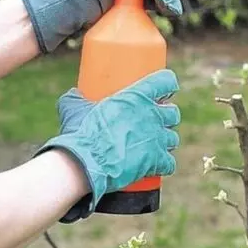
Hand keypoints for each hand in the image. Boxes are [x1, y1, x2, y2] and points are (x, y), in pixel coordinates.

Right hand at [35, 69, 180, 222]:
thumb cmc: (80, 133)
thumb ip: (76, 98)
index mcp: (138, 96)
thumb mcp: (74, 108)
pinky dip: (164, 165)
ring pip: (173, 138)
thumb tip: (74, 94)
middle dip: (166, 117)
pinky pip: (170, 163)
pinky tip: (157, 166)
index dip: (166, 84)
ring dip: (165, 141)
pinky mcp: (156, 160)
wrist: (84, 163)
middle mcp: (153, 115)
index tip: (163, 91)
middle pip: (173, 112)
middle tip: (153, 122)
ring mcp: (157, 138)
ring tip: (153, 145)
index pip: (165, 81)